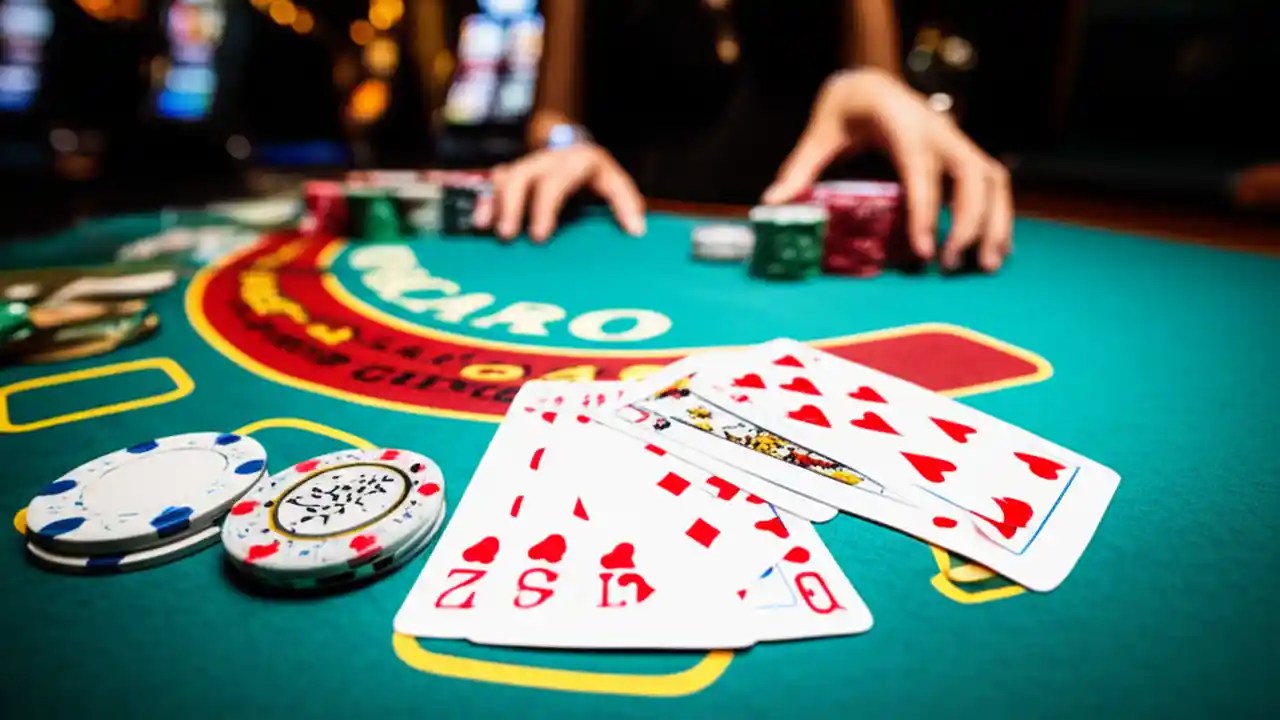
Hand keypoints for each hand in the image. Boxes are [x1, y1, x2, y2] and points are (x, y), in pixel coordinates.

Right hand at [476, 143, 645, 242]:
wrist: (577, 152)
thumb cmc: (598, 178)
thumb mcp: (615, 184)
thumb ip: (626, 204)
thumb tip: (637, 231)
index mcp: (575, 161)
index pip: (556, 182)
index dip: (544, 208)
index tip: (538, 236)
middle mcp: (547, 160)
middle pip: (523, 176)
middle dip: (512, 205)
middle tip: (508, 235)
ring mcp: (527, 166)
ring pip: (504, 178)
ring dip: (495, 204)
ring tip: (488, 229)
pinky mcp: (513, 176)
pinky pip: (493, 186)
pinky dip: (486, 203)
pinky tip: (480, 223)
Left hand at [763, 68, 1012, 272]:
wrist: (872, 81)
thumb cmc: (846, 107)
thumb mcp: (819, 133)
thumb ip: (799, 167)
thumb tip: (772, 202)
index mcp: (903, 127)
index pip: (921, 174)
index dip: (925, 213)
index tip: (924, 253)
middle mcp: (938, 133)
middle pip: (972, 177)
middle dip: (969, 223)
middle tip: (949, 266)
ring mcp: (955, 141)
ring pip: (992, 180)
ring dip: (995, 222)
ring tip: (988, 265)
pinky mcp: (962, 152)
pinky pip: (992, 182)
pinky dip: (998, 214)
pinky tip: (995, 248)